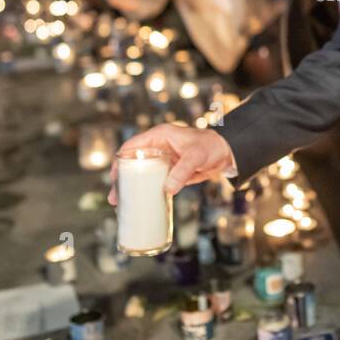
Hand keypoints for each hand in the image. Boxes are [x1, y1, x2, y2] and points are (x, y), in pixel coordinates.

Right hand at [108, 123, 234, 202]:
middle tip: (115, 197)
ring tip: (121, 203)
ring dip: (131, 187)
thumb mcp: (196, 157)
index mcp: (159, 136)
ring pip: (141, 173)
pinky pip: (153, 181)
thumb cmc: (211, 146)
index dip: (120, 160)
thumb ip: (182, 172)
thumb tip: (168, 189)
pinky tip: (140, 202)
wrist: (225, 153)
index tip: (114, 177)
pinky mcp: (169, 172)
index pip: (132, 146)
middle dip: (121, 179)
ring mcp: (162, 160)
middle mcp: (157, 147)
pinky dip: (146, 190)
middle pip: (132, 162)